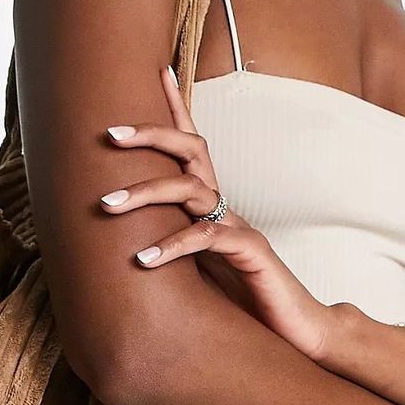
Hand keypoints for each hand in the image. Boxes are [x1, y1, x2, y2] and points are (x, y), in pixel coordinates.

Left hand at [101, 66, 334, 360]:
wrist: (296, 331)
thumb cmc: (244, 302)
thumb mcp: (196, 272)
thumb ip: (170, 251)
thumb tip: (119, 248)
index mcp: (213, 207)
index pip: (193, 148)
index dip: (176, 110)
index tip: (157, 73)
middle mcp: (226, 207)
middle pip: (190, 152)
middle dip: (150, 136)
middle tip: (108, 133)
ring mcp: (240, 226)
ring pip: (191, 190)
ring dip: (145, 192)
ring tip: (107, 204)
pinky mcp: (251, 252)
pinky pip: (207, 238)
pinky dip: (173, 246)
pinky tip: (143, 260)